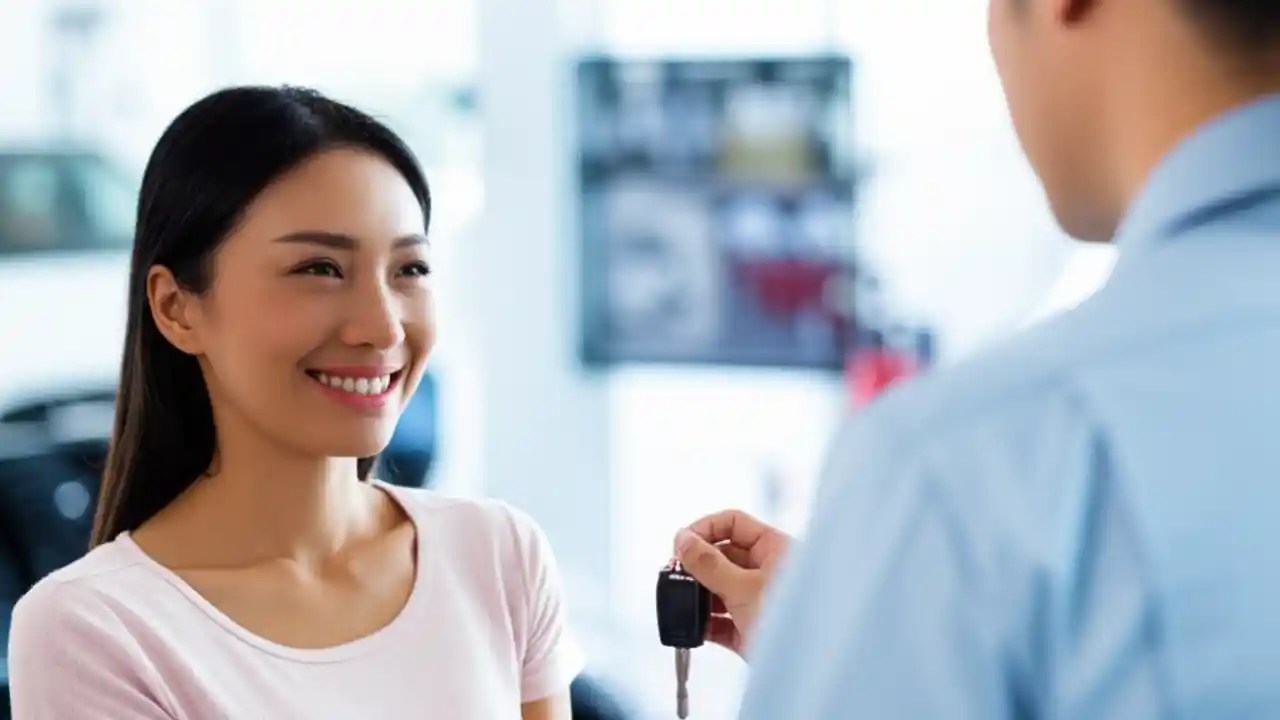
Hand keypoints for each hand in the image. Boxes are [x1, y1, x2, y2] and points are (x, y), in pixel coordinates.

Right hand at [673, 510, 791, 657]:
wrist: (809, 672)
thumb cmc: (793, 624)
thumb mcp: (743, 587)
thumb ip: (708, 563)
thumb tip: (683, 538)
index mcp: (776, 550)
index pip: (733, 524)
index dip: (705, 530)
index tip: (681, 545)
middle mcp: (769, 572)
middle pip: (723, 557)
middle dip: (698, 566)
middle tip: (677, 576)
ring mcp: (760, 602)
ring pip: (721, 590)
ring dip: (700, 596)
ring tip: (685, 603)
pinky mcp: (753, 632)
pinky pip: (723, 621)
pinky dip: (708, 624)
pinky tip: (697, 628)